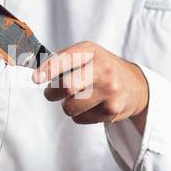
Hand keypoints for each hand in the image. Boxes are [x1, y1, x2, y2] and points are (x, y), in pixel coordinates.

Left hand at [31, 41, 148, 127]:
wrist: (136, 85)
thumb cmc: (101, 69)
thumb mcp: (87, 55)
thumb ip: (62, 61)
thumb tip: (34, 71)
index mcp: (91, 51)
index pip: (67, 59)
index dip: (49, 69)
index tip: (36, 78)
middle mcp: (103, 69)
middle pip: (67, 86)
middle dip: (52, 93)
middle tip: (51, 93)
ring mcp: (109, 90)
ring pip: (70, 107)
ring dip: (67, 105)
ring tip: (78, 98)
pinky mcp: (112, 110)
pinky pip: (79, 119)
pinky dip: (79, 114)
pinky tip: (92, 105)